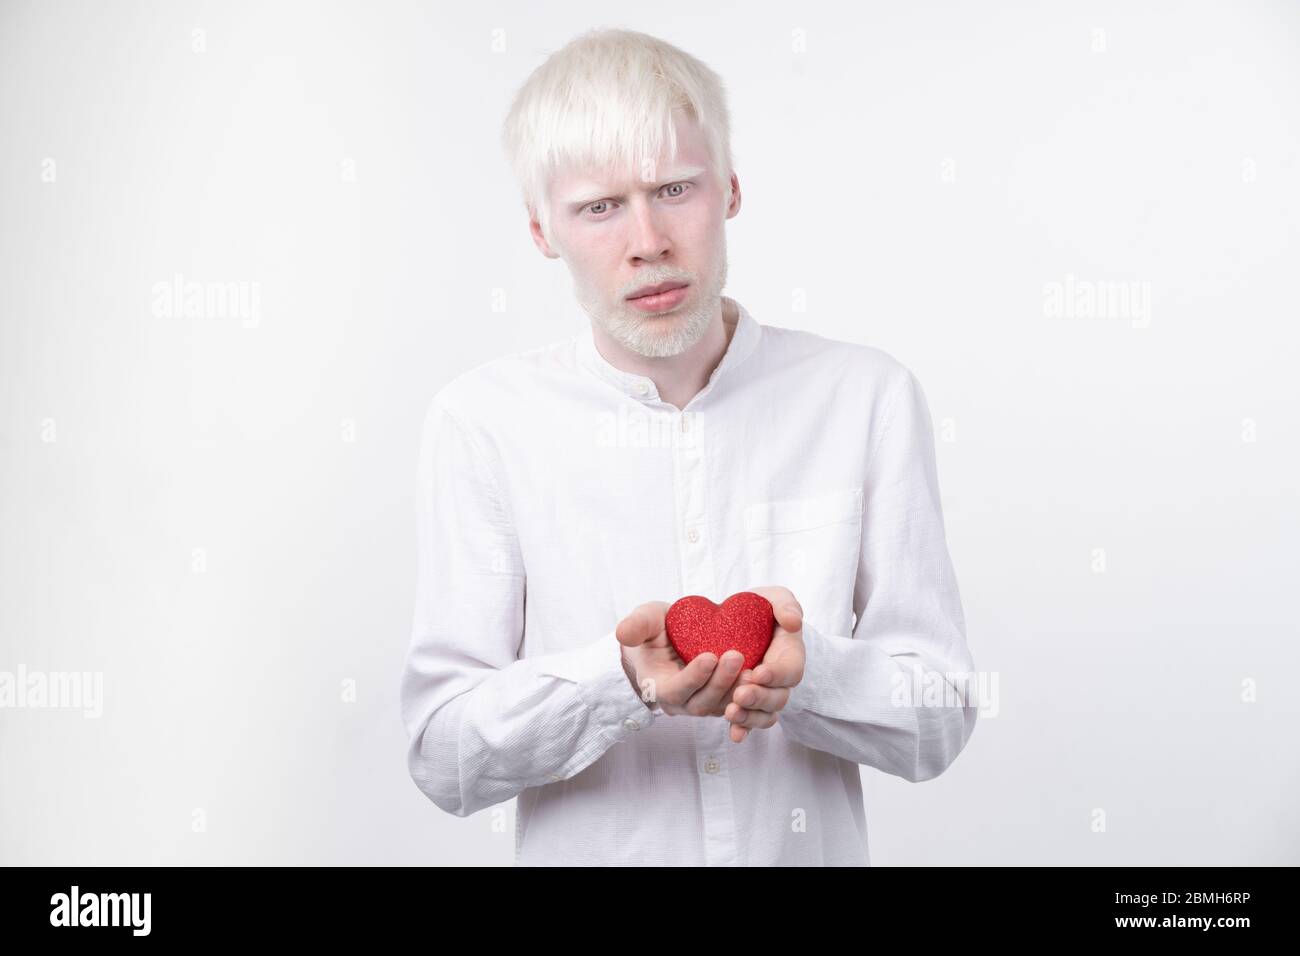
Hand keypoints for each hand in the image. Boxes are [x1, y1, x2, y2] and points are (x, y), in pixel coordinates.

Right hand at [615, 601, 746, 716]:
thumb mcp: (645, 621)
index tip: (710, 655)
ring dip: (738, 690)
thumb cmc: (655, 631)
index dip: (693, 677)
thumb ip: (636, 625)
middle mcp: (681, 702)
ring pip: (721, 706)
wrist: (669, 642)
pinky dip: (749, 697)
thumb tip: (622, 633)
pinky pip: (736, 706)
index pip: (676, 690)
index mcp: (659, 686)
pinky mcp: (720, 701)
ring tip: (754, 668)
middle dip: (720, 682)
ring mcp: (702, 703)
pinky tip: (763, 679)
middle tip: (737, 655)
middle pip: (702, 703)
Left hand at [725, 586, 804, 742]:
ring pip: (765, 715)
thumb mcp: (774, 598)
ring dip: (750, 716)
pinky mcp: (747, 704)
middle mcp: (780, 680)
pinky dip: (743, 730)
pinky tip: (734, 735)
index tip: (759, 672)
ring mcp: (764, 695)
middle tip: (740, 693)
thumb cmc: (761, 610)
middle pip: (778, 698)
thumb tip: (794, 623)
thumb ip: (786, 605)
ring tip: (732, 711)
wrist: (739, 622)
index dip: (776, 674)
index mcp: (790, 655)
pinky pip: (749, 723)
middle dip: (760, 697)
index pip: (791, 670)